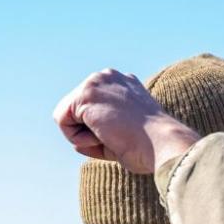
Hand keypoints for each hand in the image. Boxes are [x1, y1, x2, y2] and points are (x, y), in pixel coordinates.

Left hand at [52, 69, 199, 175]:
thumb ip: (100, 134)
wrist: (162, 143)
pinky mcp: (86, 94)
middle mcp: (107, 76)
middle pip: (75, 111)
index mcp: (121, 83)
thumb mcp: (124, 135)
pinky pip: (62, 121)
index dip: (97, 131)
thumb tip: (75, 144)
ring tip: (109, 136)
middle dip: (87, 132)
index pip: (91, 109)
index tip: (119, 137)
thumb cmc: (148, 147)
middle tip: (114, 139)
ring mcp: (96, 82)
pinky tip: (101, 136)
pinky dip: (76, 137)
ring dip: (82, 136)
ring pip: (66, 116)